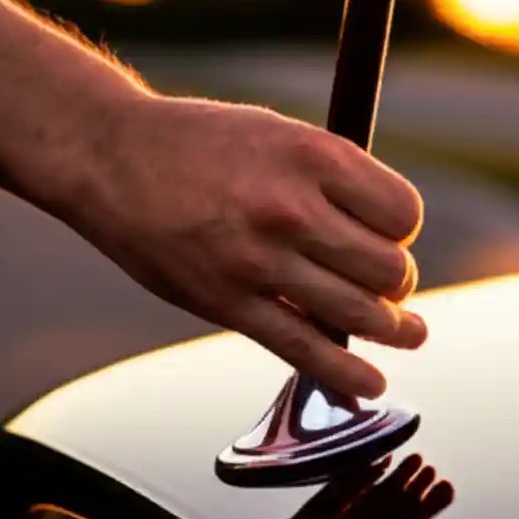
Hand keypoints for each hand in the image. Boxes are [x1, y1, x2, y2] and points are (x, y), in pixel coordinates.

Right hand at [49, 94, 425, 397]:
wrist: (109, 156)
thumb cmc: (198, 144)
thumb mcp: (276, 134)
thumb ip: (330, 179)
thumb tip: (384, 234)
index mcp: (312, 155)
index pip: (401, 212)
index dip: (402, 229)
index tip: (389, 235)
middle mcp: (292, 208)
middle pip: (389, 268)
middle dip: (397, 282)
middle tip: (387, 283)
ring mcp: (259, 260)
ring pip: (360, 313)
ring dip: (393, 329)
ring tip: (409, 333)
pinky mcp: (228, 302)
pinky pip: (305, 350)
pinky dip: (347, 376)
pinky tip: (370, 384)